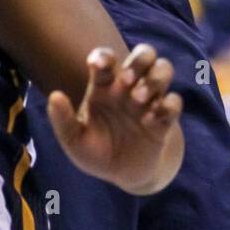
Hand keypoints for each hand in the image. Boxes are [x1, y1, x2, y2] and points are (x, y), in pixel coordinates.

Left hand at [48, 43, 183, 194]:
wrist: (121, 175)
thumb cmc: (95, 152)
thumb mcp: (74, 140)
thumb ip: (63, 120)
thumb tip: (55, 96)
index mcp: (104, 87)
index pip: (106, 59)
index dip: (103, 55)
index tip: (97, 65)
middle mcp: (129, 88)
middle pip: (144, 54)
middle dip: (139, 60)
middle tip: (126, 79)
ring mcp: (149, 101)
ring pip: (164, 70)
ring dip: (155, 78)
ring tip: (139, 98)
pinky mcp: (165, 120)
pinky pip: (175, 102)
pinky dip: (167, 105)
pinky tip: (152, 120)